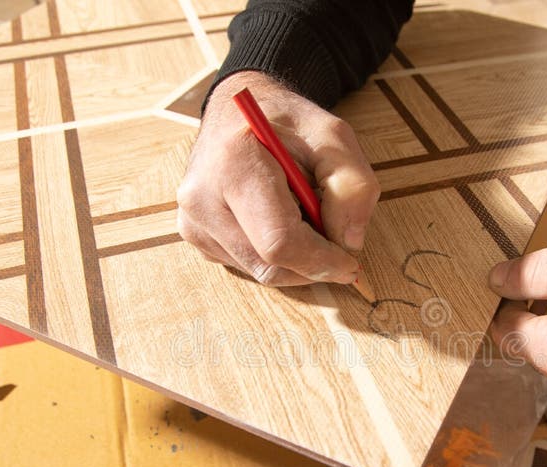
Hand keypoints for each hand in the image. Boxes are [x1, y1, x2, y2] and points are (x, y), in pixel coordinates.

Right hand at [176, 71, 379, 285]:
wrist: (238, 114)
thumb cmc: (286, 124)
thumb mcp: (334, 137)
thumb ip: (353, 186)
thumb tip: (348, 243)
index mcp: (234, 163)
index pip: (278, 241)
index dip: (320, 261)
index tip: (350, 262)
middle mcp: (202, 197)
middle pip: (269, 266)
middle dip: (312, 265)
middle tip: (337, 245)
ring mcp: (193, 220)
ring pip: (260, 272)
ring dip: (295, 260)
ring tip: (304, 218)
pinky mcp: (195, 235)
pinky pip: (246, 266)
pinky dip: (274, 256)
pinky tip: (279, 221)